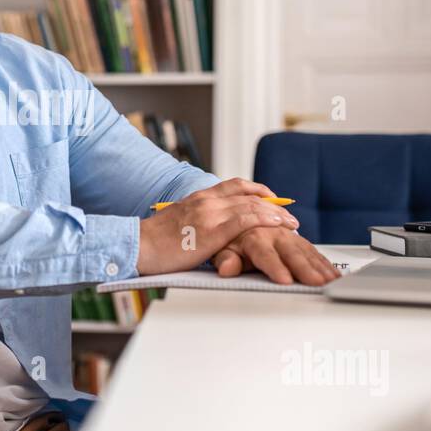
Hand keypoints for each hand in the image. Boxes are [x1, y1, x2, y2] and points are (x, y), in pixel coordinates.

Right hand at [136, 178, 298, 275]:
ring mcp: (210, 213)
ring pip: (252, 206)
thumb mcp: (179, 223)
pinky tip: (279, 226)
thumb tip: (206, 230)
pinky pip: (246, 221)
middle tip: (289, 215)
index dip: (258, 190)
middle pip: (249, 195)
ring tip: (292, 223)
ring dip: (276, 213)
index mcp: (199, 197)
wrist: (138, 244)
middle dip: (273, 204)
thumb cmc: (154, 241)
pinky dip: (266, 220)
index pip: (235, 185)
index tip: (273, 198)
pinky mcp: (212, 230)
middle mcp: (207, 200)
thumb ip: (196, 221)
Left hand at [211, 227, 340, 285]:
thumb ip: (225, 259)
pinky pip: (312, 250)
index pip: (265, 254)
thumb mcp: (221, 249)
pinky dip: (323, 263)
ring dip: (319, 266)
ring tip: (331, 282)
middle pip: (291, 252)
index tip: (284, 280)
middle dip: (305, 268)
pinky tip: (333, 275)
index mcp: (253, 236)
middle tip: (317, 283)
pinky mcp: (297, 239)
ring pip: (306, 250)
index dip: (275, 267)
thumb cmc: (230, 239)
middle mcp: (273, 233)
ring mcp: (287, 235)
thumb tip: (226, 268)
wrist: (240, 218)